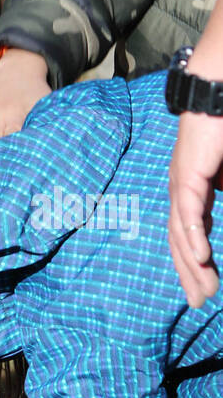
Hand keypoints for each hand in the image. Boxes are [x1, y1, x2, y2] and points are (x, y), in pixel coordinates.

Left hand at [168, 109, 222, 308]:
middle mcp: (180, 188)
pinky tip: (200, 256)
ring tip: (202, 289)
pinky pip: (189, 209)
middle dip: (188, 271)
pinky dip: (194, 235)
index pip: (187, 233)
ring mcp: (181, 180)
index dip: (193, 262)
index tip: (204, 287)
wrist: (217, 95)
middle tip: (198, 301)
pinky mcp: (188, 172)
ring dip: (191, 262)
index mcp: (192, 189)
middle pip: (179, 238)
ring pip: (181, 230)